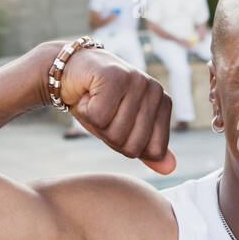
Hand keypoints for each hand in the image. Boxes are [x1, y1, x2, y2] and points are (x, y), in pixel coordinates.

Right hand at [58, 47, 175, 173]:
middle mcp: (155, 89)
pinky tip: (86, 94)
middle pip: (133, 146)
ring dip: (96, 123)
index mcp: (164, 103)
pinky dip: (85, 111)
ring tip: (95, 101)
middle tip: (103, 112)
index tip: (116, 123)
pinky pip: (99, 118)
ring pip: (115, 133)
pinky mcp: (114, 76)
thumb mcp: (123, 129)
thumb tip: (170, 169)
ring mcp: (137, 80)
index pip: (155, 151)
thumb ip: (146, 148)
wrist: (68, 70)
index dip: (127, 146)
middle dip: (110, 136)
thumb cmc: (98, 102)